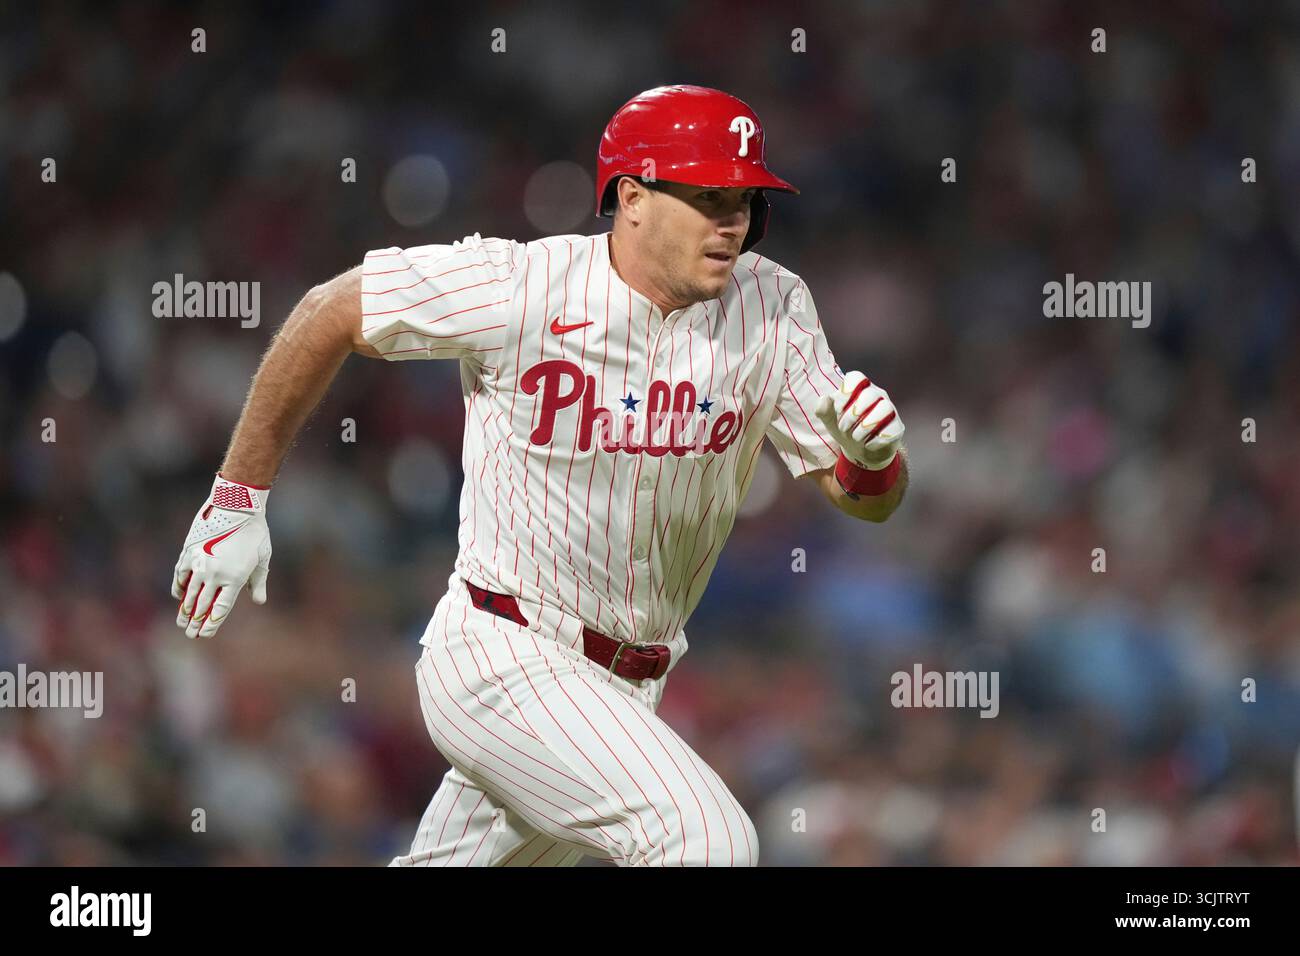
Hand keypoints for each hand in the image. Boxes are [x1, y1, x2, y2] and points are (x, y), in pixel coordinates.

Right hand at [172, 474, 271, 637]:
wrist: (236, 505)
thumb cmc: (254, 532)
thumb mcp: (262, 558)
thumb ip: (258, 581)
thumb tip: (258, 600)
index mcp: (235, 579)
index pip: (220, 609)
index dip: (212, 624)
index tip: (205, 634)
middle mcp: (215, 574)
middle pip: (202, 605)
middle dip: (195, 622)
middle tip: (189, 635)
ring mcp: (200, 564)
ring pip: (189, 593)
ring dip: (184, 609)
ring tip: (181, 622)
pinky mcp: (189, 552)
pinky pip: (180, 575)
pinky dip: (179, 587)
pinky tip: (179, 596)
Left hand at [814, 371, 904, 469]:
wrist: (859, 451)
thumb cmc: (845, 428)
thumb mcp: (830, 420)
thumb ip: (822, 409)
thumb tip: (824, 399)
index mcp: (860, 389)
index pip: (856, 377)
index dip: (845, 392)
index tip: (837, 409)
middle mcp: (877, 395)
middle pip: (869, 394)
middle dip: (851, 415)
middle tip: (843, 428)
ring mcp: (890, 411)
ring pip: (885, 409)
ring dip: (865, 427)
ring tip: (855, 437)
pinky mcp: (897, 428)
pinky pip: (891, 430)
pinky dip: (875, 440)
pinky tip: (867, 444)